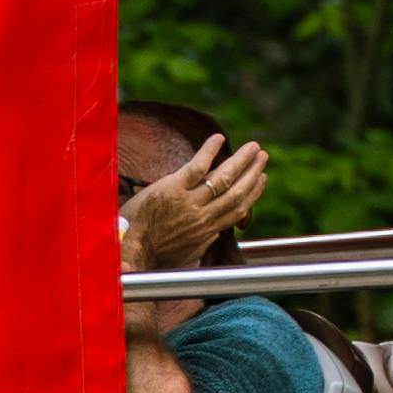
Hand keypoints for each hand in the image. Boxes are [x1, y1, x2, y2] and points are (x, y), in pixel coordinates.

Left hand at [122, 130, 266, 274]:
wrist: (130, 250)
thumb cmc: (152, 253)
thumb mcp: (185, 254)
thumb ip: (203, 242)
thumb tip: (216, 233)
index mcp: (208, 230)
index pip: (238, 209)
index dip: (253, 193)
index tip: (262, 179)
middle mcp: (203, 216)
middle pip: (237, 191)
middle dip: (252, 172)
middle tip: (262, 157)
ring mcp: (189, 202)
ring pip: (223, 178)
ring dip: (241, 160)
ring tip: (253, 147)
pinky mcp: (172, 189)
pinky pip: (197, 166)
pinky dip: (209, 151)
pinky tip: (219, 138)